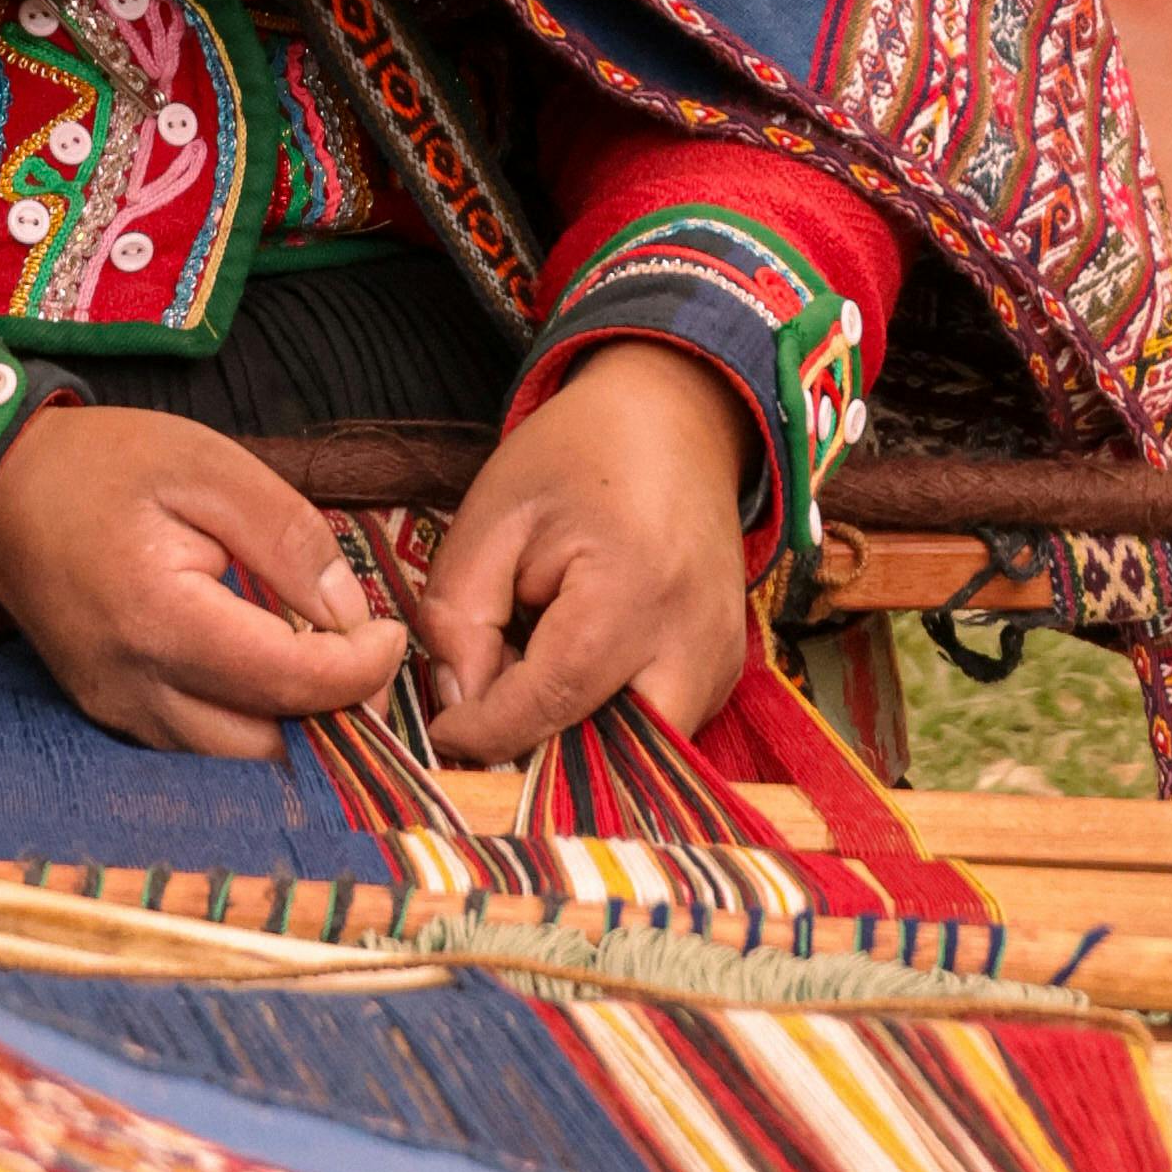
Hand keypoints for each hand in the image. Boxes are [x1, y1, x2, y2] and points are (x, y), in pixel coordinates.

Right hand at [0, 408, 409, 758]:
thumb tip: (349, 612)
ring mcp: (116, 709)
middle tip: (355, 652)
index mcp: (159, 617)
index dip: (359, 668)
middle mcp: (133, 685)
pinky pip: (196, 749)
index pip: (288, 681)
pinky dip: (243, 724)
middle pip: (266, 749)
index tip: (388, 632)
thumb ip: (287, 536)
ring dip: (287, 726)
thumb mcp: (207, 465)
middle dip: (328, 712)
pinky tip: (260, 671)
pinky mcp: (111, 714)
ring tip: (312, 662)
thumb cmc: (103, 467)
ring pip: (233, 763)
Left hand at [413, 342, 759, 765]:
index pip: (553, 701)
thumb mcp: (492, 516)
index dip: (487, 729)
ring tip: (538, 670)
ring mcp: (723, 660)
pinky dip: (612, 719)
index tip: (443, 728)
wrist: (673, 420)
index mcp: (632, 589)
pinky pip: (664, 727)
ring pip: (641, 751)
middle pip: (612, 750)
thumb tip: (462, 700)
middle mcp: (695, 638)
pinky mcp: (727, 670)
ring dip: (579, 737)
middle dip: (544, 748)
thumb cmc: (575, 459)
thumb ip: (459, 613)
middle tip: (494, 704)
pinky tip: (580, 668)